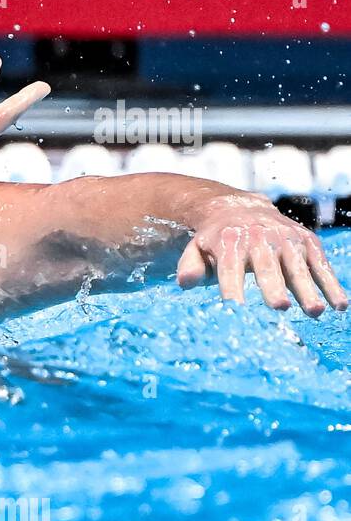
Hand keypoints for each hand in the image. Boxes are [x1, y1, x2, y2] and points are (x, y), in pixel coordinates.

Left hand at [177, 195, 347, 315]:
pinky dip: (331, 284)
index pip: (229, 269)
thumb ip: (191, 265)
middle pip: (266, 267)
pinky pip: (320, 264)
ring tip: (315, 312)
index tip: (234, 309)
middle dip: (273, 286)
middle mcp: (259, 239)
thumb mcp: (196, 249)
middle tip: (280, 307)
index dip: (231, 288)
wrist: (239, 209)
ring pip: (298, 266)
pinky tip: (340, 305)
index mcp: (229, 243)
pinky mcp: (306, 241)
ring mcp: (286, 239)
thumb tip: (185, 283)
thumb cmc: (215, 240)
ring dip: (308, 289)